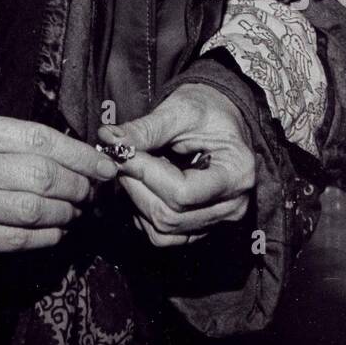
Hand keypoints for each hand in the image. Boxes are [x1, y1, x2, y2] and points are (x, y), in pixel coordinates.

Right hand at [0, 103, 116, 264]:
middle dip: (78, 185)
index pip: (36, 137)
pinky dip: (45, 237)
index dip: (78, 153)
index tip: (103, 164)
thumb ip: (2, 133)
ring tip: (77, 210)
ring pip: (32, 209)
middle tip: (92, 190)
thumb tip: (64, 149)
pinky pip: (15, 240)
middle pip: (40, 175)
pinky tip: (56, 232)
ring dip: (66, 212)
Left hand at [98, 84, 254, 246]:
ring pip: (163, 230)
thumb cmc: (206, 109)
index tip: (121, 152)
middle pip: (170, 216)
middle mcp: (233, 205)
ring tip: (134, 169)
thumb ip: (145, 129)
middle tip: (120, 158)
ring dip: (136, 201)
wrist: (219, 117)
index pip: (183, 192)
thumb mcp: (178, 110)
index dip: (145, 174)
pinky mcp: (201, 226)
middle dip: (136, 186)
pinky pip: (165, 235)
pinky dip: (144, 214)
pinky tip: (143, 186)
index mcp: (236, 173)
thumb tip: (108, 140)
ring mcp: (218, 220)